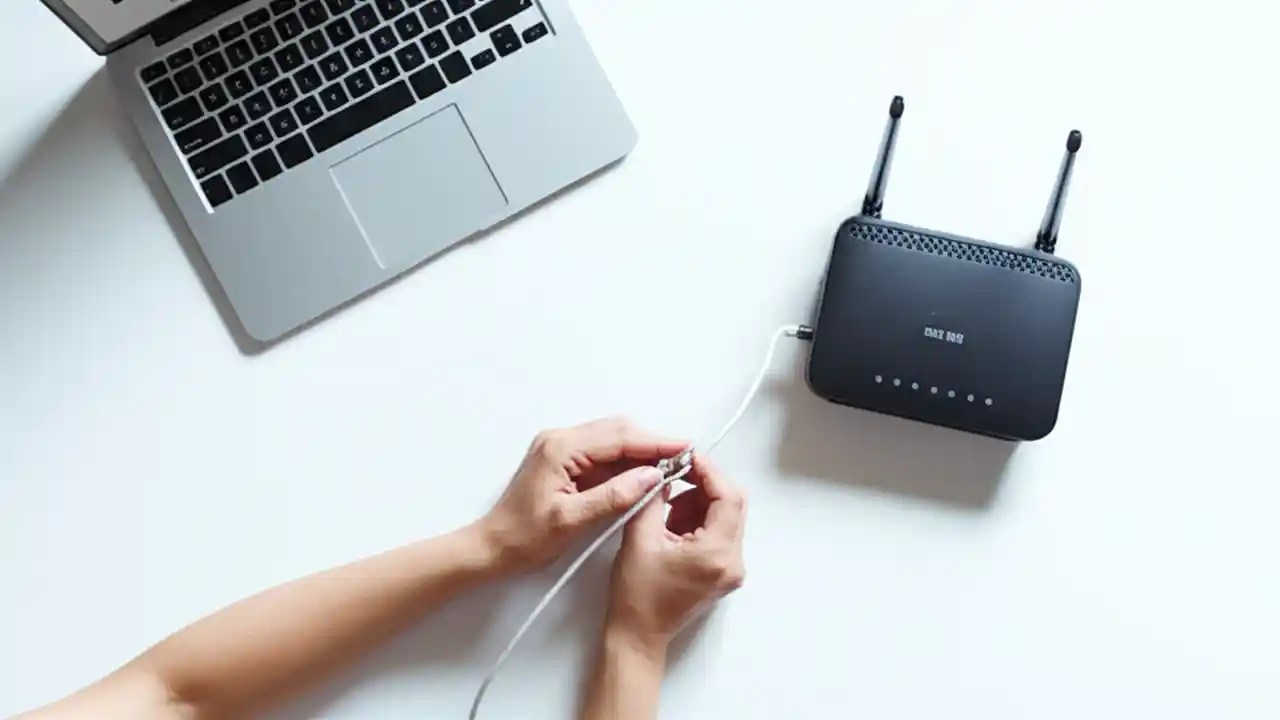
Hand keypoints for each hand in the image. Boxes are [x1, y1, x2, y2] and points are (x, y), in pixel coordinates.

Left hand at [480, 417, 688, 572]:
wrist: (492, 547)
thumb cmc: (524, 538)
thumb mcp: (571, 521)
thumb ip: (613, 495)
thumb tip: (652, 476)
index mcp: (560, 448)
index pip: (619, 436)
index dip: (655, 441)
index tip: (685, 448)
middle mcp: (561, 439)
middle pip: (618, 430)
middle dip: (652, 443)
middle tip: (684, 458)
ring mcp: (561, 448)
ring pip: (613, 440)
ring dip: (641, 451)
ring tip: (670, 467)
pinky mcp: (564, 461)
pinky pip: (603, 454)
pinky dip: (626, 462)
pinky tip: (644, 475)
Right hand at [605, 456, 746, 652]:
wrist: (638, 635)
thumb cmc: (636, 595)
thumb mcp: (640, 536)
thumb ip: (654, 497)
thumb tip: (663, 471)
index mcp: (716, 553)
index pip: (728, 497)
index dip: (709, 471)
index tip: (687, 458)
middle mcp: (733, 562)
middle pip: (732, 505)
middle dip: (704, 486)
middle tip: (675, 477)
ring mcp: (731, 569)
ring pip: (726, 517)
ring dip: (700, 503)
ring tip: (667, 508)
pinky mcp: (723, 573)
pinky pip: (719, 533)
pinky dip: (699, 520)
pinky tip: (673, 524)